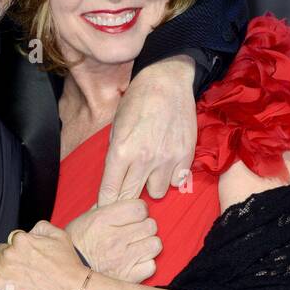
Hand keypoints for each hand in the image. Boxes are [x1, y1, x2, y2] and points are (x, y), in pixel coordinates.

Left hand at [0, 222, 85, 289]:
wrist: (72, 289)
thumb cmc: (68, 264)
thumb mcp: (60, 235)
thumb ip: (41, 227)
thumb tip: (29, 230)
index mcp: (23, 238)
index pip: (14, 238)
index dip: (21, 247)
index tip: (29, 256)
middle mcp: (11, 251)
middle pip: (2, 249)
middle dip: (10, 256)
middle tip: (23, 267)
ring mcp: (4, 268)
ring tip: (6, 271)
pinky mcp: (1, 284)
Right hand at [65, 199, 161, 282]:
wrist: (66, 275)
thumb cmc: (75, 245)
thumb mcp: (85, 219)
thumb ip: (106, 207)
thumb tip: (122, 196)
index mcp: (103, 220)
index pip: (140, 208)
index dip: (139, 211)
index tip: (134, 216)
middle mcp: (115, 239)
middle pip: (150, 225)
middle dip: (144, 228)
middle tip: (134, 233)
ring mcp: (123, 259)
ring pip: (155, 244)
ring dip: (148, 245)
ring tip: (136, 247)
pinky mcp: (128, 277)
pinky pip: (151, 266)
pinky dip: (146, 265)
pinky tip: (135, 262)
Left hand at [97, 54, 196, 203]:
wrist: (167, 81)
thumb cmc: (137, 101)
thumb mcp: (115, 127)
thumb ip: (114, 156)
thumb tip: (111, 183)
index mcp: (121, 151)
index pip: (109, 192)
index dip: (105, 204)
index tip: (104, 209)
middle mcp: (143, 159)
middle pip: (130, 198)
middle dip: (125, 199)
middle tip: (126, 193)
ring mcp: (167, 159)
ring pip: (156, 193)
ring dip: (152, 185)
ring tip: (152, 170)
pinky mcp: (185, 156)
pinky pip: (176, 182)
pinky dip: (172, 177)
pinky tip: (167, 163)